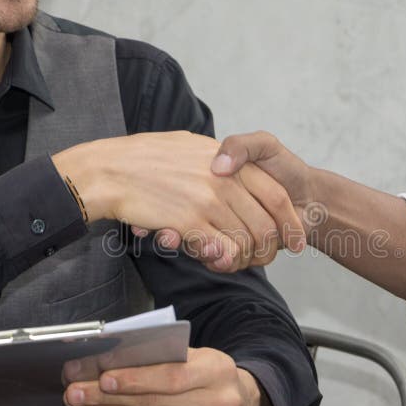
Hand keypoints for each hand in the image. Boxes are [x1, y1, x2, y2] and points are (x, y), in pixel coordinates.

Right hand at [51, 131, 304, 271]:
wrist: (108, 169)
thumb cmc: (144, 158)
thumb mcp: (191, 145)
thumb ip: (217, 158)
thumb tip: (230, 168)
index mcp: (229, 161)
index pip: (276, 195)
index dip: (291, 223)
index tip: (297, 241)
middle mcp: (225, 179)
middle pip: (267, 225)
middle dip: (269, 250)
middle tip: (261, 259)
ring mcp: (209, 199)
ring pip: (247, 241)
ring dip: (244, 259)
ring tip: (232, 260)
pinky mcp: (191, 219)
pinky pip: (221, 249)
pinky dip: (223, 261)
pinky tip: (214, 258)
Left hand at [63, 347, 261, 405]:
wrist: (245, 405)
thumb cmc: (213, 374)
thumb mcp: (199, 355)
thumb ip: (166, 356)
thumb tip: (117, 360)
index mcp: (217, 371)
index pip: (171, 378)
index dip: (136, 379)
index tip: (104, 378)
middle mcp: (215, 405)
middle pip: (152, 403)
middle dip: (108, 396)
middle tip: (76, 389)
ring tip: (81, 399)